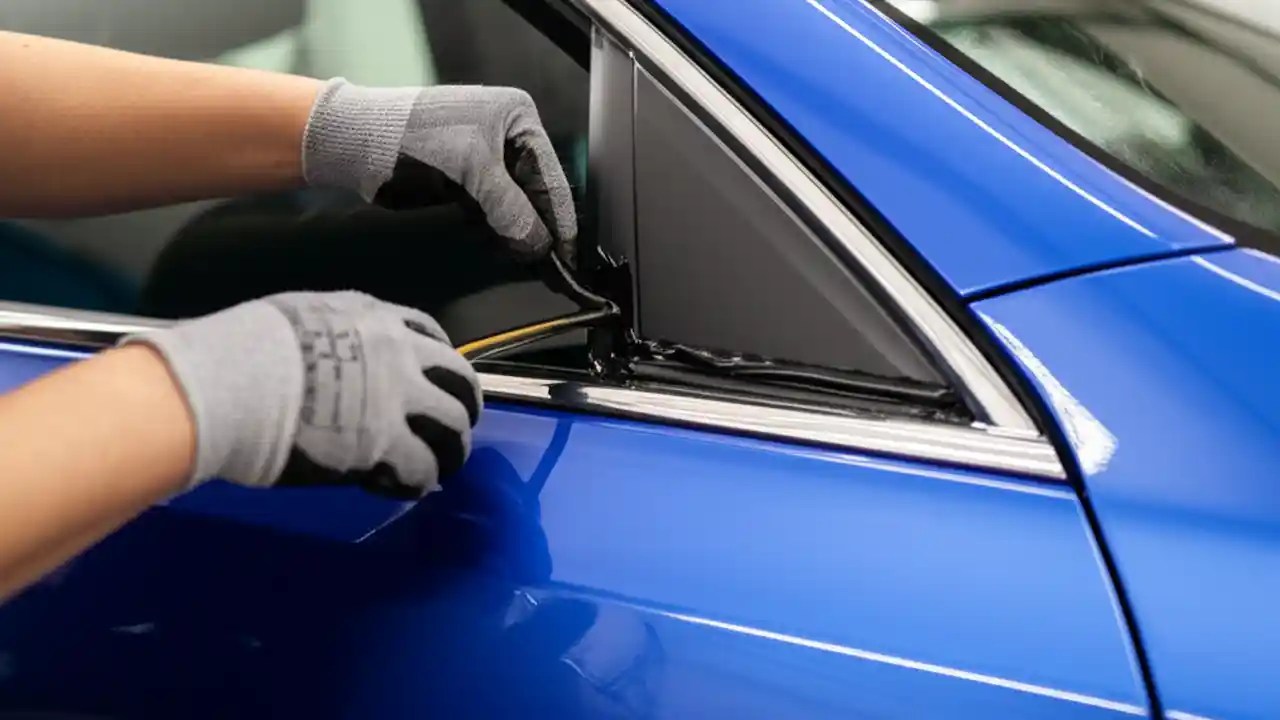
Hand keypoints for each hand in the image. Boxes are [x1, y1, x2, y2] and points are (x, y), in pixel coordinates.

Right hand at [126, 292, 481, 498]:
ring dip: (452, 449)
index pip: (430, 333)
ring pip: (453, 426)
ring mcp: (396, 400)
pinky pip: (421, 467)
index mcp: (373, 319)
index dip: (439, 362)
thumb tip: (326, 358)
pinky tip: (408, 487)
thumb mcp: (296, 319)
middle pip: (459, 378)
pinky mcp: (385, 445)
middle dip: (463, 405)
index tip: (437, 379)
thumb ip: (329, 336)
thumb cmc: (241, 350)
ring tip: (442, 466)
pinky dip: (419, 480)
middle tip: (456, 428)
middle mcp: (397, 354)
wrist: (227, 384)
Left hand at [302, 79, 577, 266]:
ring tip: (530, 263)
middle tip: (552, 267)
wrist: (357, 140)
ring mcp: (485, 160)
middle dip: (540, 227)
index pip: (550, 175)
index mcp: (518, 117)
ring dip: (519, 233)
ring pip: (515, 205)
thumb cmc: (414, 137)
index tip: (568, 253)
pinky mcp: (465, 181)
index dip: (560, 217)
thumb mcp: (474, 170)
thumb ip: (511, 209)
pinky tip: (503, 249)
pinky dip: (497, 231)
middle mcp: (507, 136)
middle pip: (535, 192)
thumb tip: (539, 245)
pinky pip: (492, 212)